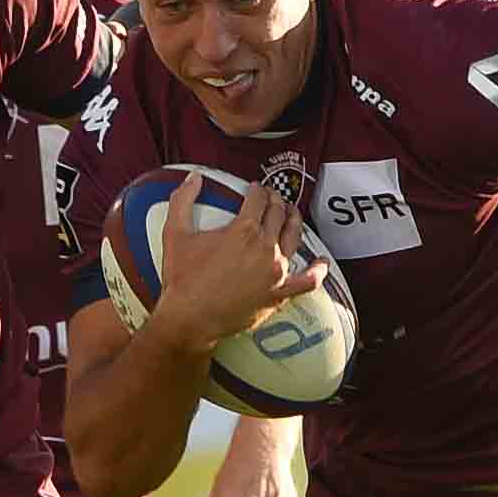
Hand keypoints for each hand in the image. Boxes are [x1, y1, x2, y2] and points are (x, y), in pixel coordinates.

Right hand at [152, 173, 324, 346]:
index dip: (257, 189)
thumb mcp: (175, 234)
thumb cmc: (182, 279)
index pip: (258, 199)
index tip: (255, 188)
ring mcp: (276, 271)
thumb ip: (182, 200)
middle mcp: (265, 247)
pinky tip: (322, 262)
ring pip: (294, 237)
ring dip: (294, 221)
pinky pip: (307, 281)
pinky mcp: (279, 293)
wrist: (190, 319)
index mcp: (243, 230)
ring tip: (291, 214)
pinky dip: (317, 270)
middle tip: (271, 197)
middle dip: (276, 200)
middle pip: (278, 214)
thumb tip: (193, 178)